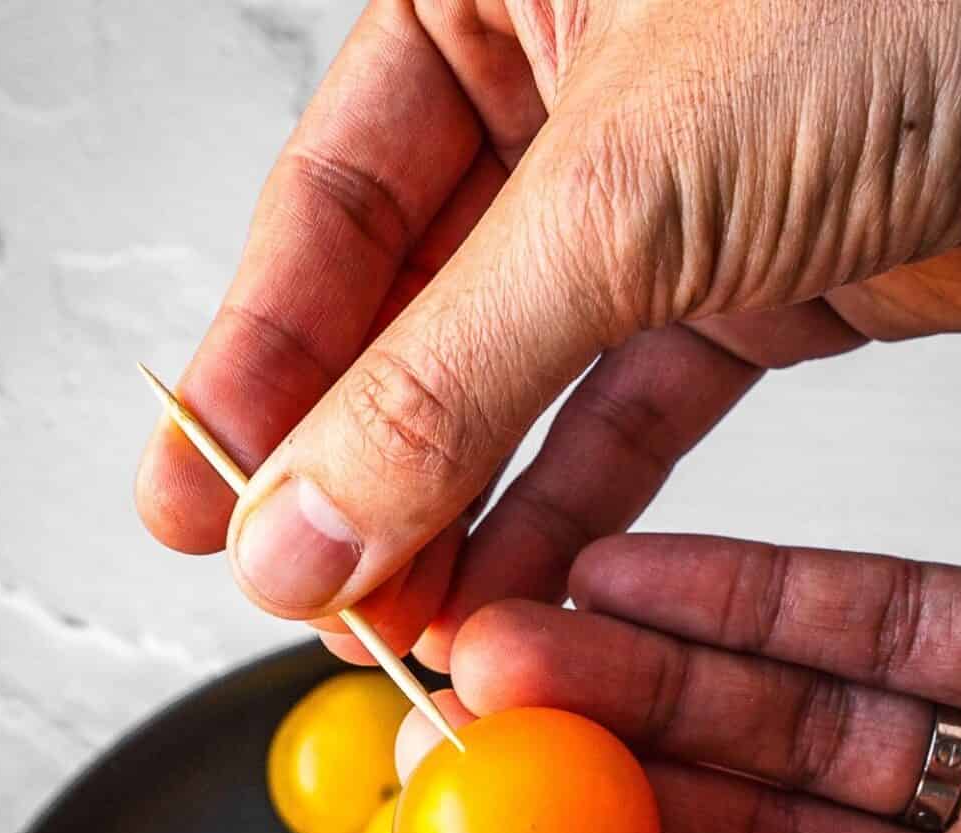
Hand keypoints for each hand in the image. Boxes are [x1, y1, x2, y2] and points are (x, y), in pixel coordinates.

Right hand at [135, 0, 960, 663]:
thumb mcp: (637, 186)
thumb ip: (451, 370)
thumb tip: (305, 514)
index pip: (328, 203)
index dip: (256, 368)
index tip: (200, 503)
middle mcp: (571, 82)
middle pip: (410, 306)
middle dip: (356, 460)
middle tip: (295, 586)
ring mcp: (665, 194)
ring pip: (518, 378)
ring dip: (457, 510)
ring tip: (397, 621)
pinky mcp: (760, 282)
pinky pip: (632, 413)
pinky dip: (575, 509)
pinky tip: (515, 589)